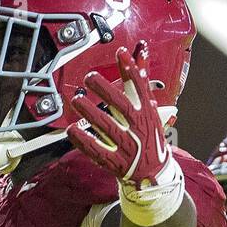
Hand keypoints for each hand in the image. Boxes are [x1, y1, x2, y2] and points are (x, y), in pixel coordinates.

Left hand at [67, 42, 171, 187]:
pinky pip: (97, 150)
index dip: (131, 69)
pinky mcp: (117, 162)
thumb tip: (141, 52)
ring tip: (77, 99)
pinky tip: (72, 130)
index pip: (141, 88)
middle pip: (122, 106)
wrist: (154, 174)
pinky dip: (84, 140)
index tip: (120, 52)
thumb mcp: (151, 110)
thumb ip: (142, 83)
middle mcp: (139, 128)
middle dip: (105, 90)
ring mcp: (129, 147)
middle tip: (89, 77)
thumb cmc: (150, 138)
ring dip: (91, 112)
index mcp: (148, 114)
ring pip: (107, 126)